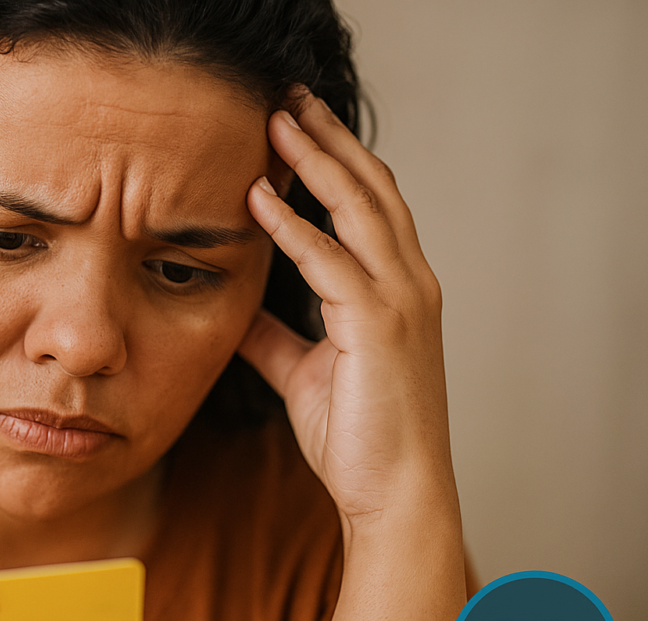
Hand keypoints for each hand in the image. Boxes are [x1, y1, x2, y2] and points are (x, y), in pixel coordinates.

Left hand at [241, 87, 456, 530]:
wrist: (394, 493)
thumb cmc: (358, 436)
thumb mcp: (303, 372)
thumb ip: (274, 335)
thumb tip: (238, 310)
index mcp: (397, 290)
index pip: (367, 207)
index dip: (333, 164)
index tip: (294, 131)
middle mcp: (409, 283)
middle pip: (370, 189)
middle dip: (329, 140)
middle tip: (289, 99)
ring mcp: (402, 300)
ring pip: (358, 209)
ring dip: (315, 161)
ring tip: (275, 122)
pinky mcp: (380, 325)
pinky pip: (331, 261)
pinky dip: (294, 226)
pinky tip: (260, 197)